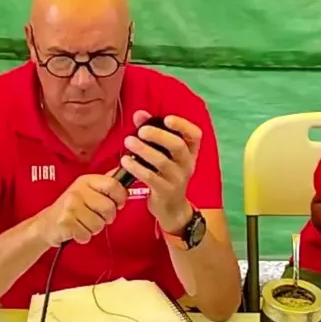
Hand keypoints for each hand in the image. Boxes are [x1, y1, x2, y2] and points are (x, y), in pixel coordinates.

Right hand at [37, 172, 127, 247]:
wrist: (47, 223)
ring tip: (84, 223)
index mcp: (86, 180)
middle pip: (109, 207)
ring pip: (99, 224)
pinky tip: (76, 230)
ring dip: (94, 229)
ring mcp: (70, 206)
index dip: (120, 197)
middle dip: (107, 218)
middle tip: (97, 217)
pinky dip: (84, 236)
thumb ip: (106, 183)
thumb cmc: (72, 208)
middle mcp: (78, 190)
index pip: (113, 184)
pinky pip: (87, 234)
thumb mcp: (88, 190)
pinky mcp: (65, 221)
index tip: (118, 204)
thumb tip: (126, 171)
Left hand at [118, 110, 200, 233]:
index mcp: (190, 151)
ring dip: (143, 150)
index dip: (182, 125)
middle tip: (141, 130)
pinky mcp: (164, 191)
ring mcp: (177, 179)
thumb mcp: (165, 154)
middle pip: (178, 146)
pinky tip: (125, 161)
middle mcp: (187, 164)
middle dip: (158, 135)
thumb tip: (139, 114)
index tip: (166, 118)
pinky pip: (150, 178)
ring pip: (162, 162)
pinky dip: (136, 168)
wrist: (172, 207)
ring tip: (128, 142)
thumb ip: (153, 132)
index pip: (195, 134)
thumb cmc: (166, 174)